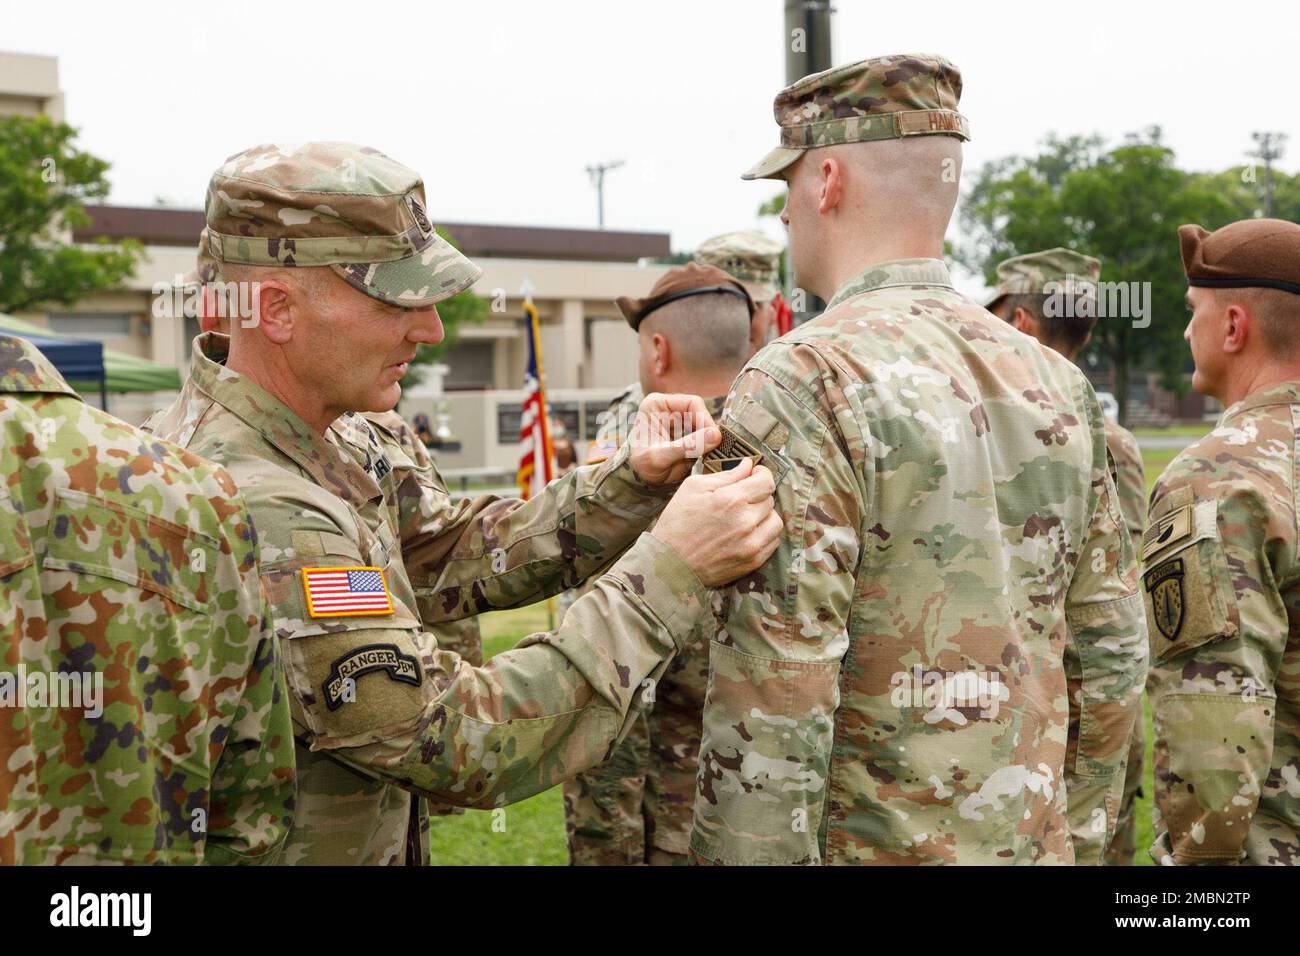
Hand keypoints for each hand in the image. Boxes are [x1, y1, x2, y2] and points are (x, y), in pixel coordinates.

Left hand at [627, 392, 720, 486]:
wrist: (640, 480)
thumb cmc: (642, 465)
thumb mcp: (660, 457)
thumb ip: (686, 446)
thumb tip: (715, 435)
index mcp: (657, 405)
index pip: (691, 403)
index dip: (705, 419)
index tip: (714, 437)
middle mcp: (671, 410)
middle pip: (702, 414)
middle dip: (709, 432)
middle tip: (716, 449)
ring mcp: (682, 423)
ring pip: (707, 427)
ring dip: (712, 441)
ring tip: (712, 456)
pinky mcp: (691, 436)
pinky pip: (708, 439)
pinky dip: (711, 449)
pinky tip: (709, 459)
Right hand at [651, 458, 781, 586]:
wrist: (669, 563)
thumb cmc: (677, 522)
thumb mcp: (693, 488)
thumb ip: (726, 474)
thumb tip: (748, 465)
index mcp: (731, 499)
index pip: (766, 481)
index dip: (761, 475)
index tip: (753, 476)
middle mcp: (746, 522)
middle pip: (770, 500)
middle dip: (758, 495)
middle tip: (741, 499)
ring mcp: (751, 544)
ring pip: (775, 522)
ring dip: (764, 516)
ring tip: (746, 517)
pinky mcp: (752, 561)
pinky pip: (772, 542)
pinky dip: (764, 534)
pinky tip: (746, 533)